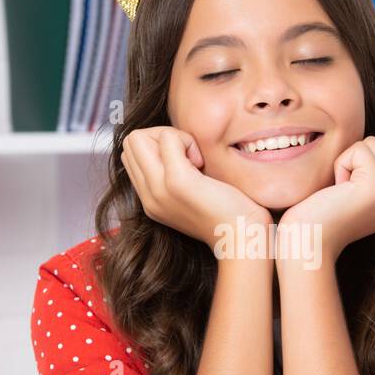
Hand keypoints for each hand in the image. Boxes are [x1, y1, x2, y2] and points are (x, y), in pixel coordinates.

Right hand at [121, 126, 270, 250]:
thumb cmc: (230, 213)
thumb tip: (175, 144)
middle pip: (130, 143)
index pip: (131, 154)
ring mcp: (159, 190)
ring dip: (171, 137)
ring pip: (139, 137)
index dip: (156, 145)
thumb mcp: (193, 195)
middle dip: (159, 136)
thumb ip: (177, 175)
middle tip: (190, 155)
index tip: (186, 160)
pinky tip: (203, 163)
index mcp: (151, 200)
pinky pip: (166, 138)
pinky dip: (186, 140)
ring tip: (195, 160)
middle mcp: (149, 197)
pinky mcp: (177, 182)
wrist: (243, 238)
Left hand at [278, 136, 374, 262]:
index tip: (353, 185)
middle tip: (344, 188)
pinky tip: (337, 189)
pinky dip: (342, 164)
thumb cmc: (319, 215)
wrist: (308, 241)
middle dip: (359, 157)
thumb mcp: (356, 192)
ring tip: (341, 189)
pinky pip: (361, 149)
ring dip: (350, 160)